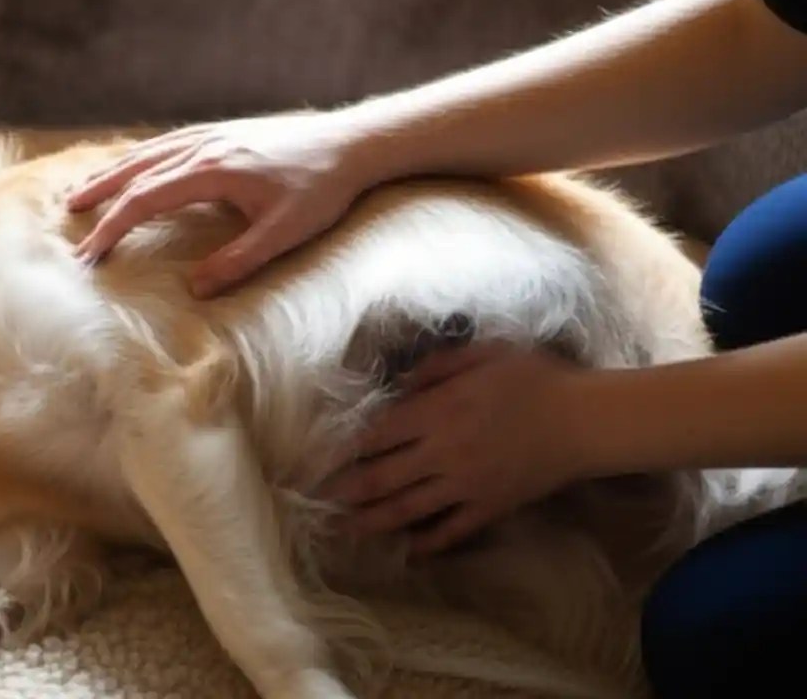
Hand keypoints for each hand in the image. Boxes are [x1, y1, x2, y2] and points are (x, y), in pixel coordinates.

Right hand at [66, 112, 372, 297]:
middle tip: (69, 215)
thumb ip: (237, 262)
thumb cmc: (321, 191)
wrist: (353, 144)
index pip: (145, 199)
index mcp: (212, 171)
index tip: (90, 253)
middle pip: (137, 170)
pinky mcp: (225, 132)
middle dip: (100, 194)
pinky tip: (136, 164)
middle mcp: (204, 147)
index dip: (113, 227)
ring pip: (149, 152)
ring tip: (86, 187)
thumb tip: (193, 289)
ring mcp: (213, 135)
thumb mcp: (283, 234)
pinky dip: (142, 156)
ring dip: (115, 171)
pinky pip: (169, 142)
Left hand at [320, 341, 589, 554]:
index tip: (324, 457)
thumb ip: (437, 367)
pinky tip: (408, 552)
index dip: (349, 448)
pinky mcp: (489, 507)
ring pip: (408, 508)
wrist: (585, 421)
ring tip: (347, 530)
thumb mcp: (483, 355)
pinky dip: (428, 544)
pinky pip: (451, 530)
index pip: (380, 434)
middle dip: (348, 489)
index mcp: (438, 412)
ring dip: (374, 520)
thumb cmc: (535, 379)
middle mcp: (443, 452)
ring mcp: (465, 485)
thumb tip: (402, 384)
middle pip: (383, 476)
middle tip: (321, 499)